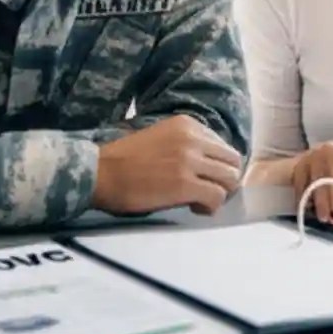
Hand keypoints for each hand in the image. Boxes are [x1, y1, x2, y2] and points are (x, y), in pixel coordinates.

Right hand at [91, 115, 242, 215]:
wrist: (99, 172)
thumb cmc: (123, 159)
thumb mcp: (161, 138)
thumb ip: (186, 145)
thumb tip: (206, 166)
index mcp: (187, 125)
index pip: (222, 146)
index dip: (217, 165)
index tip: (204, 177)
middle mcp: (193, 138)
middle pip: (232, 161)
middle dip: (225, 180)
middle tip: (209, 192)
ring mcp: (190, 160)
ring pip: (230, 179)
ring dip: (220, 193)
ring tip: (202, 201)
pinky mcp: (185, 184)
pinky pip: (216, 196)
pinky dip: (211, 206)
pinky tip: (196, 209)